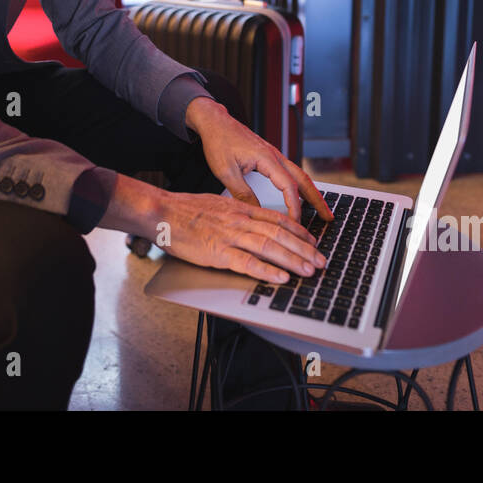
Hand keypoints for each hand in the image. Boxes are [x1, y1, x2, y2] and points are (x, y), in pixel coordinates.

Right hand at [159, 189, 325, 283]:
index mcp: (241, 209)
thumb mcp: (218, 204)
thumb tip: (253, 221)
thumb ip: (237, 213)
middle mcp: (240, 220)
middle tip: (321, 261)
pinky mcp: (218, 252)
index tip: (313, 242)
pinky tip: (281, 277)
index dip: (299, 231)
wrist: (162, 211)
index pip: (278, 219)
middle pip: (280, 234)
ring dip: (293, 260)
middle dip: (304, 249)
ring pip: (269, 247)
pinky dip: (267, 271)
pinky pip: (247, 262)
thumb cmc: (185, 210)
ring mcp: (230, 236)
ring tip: (310, 270)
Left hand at [184, 96, 333, 223]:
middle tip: (328, 217)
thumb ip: (242, 193)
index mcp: (266, 158)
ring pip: (299, 175)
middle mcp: (275, 156)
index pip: (289, 186)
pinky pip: (290, 172)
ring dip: (311, 193)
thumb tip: (257, 213)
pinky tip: (300, 195)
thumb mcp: (226, 171)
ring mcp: (274, 155)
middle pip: (304, 180)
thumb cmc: (219, 142)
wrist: (215, 122)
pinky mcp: (269, 157)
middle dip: (317, 200)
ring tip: (321, 209)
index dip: (295, 207)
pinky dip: (300, 186)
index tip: (296, 223)